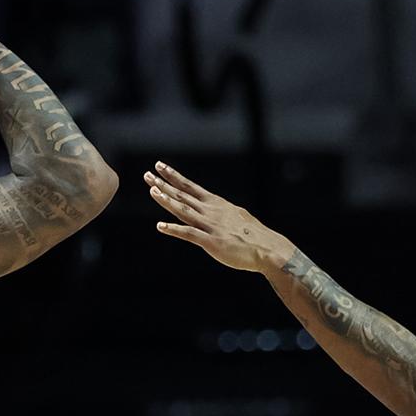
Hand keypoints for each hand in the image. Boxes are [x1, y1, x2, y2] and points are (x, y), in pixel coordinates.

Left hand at [146, 161, 294, 274]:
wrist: (267, 249)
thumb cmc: (253, 235)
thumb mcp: (236, 216)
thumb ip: (222, 213)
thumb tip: (217, 210)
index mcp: (216, 204)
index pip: (190, 186)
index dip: (174, 176)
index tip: (160, 166)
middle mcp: (211, 211)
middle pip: (183, 195)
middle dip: (163, 184)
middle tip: (147, 174)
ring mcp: (210, 225)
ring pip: (184, 210)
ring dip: (167, 201)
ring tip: (152, 191)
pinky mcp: (211, 241)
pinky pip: (189, 234)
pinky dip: (174, 230)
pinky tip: (160, 226)